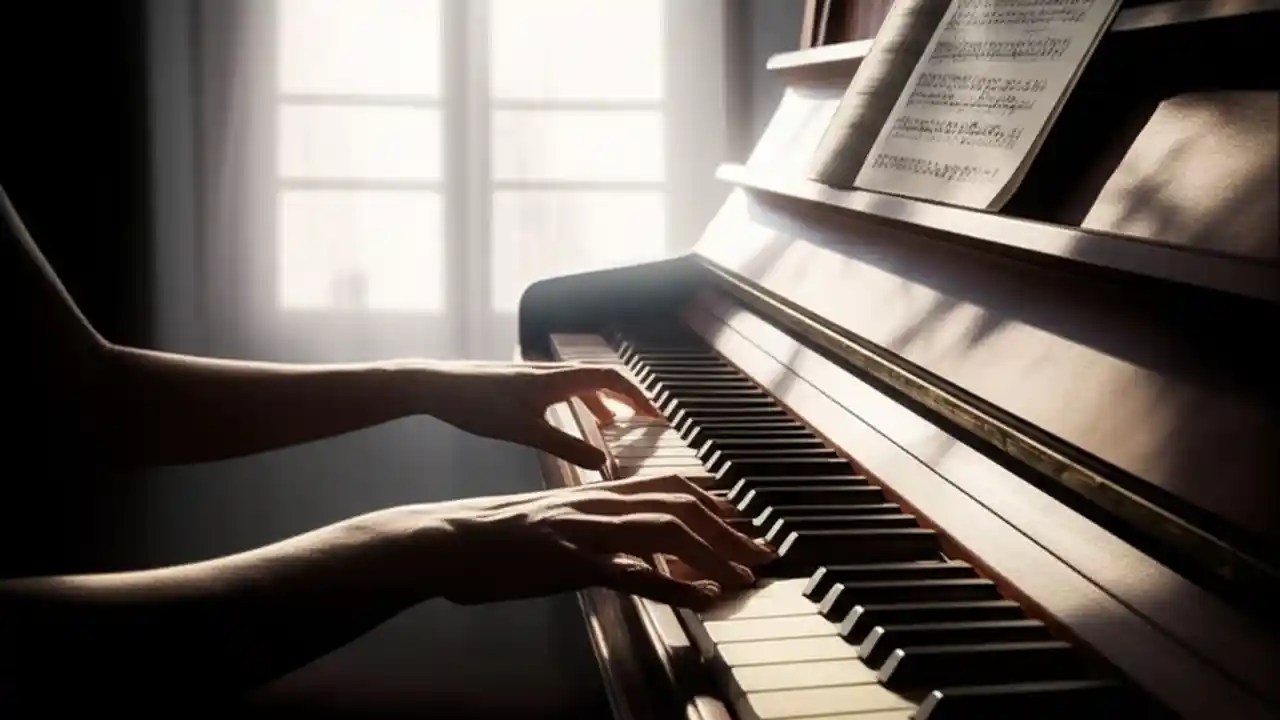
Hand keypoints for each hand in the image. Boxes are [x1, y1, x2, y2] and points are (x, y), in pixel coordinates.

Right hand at [416, 475, 776, 609]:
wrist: (449, 540)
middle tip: (765, 553)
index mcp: (598, 492)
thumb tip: (637, 551)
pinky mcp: (568, 561)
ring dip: (714, 555)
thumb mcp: (560, 524)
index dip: (717, 501)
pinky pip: (629, 573)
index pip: (672, 484)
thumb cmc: (500, 538)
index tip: (748, 522)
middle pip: (681, 503)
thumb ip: (601, 531)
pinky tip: (700, 600)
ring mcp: (585, 530)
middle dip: (731, 529)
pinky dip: (671, 585)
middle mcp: (599, 502)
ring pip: (665, 532)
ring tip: (746, 578)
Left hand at [427, 361, 658, 468]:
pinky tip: (572, 422)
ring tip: (616, 425)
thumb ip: (567, 447)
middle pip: (602, 379)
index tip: (656, 416)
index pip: (612, 380)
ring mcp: (536, 376)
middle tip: (646, 421)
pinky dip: (580, 403)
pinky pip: (564, 389)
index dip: (638, 397)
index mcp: (559, 379)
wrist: (437, 386)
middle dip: (628, 399)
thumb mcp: (526, 432)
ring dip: (603, 402)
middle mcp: (552, 372)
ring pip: (582, 385)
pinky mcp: (522, 384)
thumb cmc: (480, 406)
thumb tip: (604, 462)